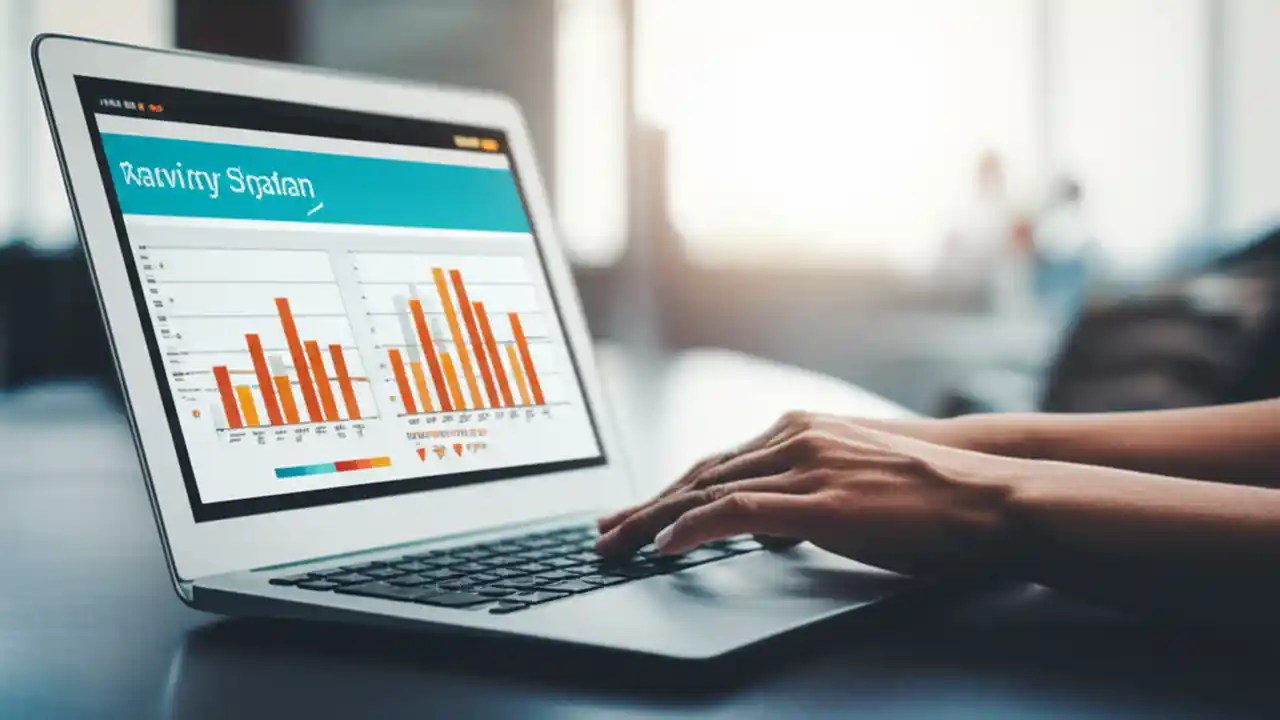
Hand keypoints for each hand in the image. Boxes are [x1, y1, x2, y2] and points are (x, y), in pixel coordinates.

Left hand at [595, 411, 1024, 577]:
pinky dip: (693, 528)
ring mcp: (804, 465)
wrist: (987, 492)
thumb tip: (776, 524)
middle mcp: (793, 438)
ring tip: (615, 545)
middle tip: (604, 532)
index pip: (716, 464)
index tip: (637, 511)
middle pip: (699, 474)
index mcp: (800, 430)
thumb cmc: (931, 495)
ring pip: (707, 491)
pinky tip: (665, 546)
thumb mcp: (857, 484)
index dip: (670, 489)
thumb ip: (808, 494)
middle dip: (646, 506)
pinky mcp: (819, 500)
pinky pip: (737, 513)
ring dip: (653, 520)